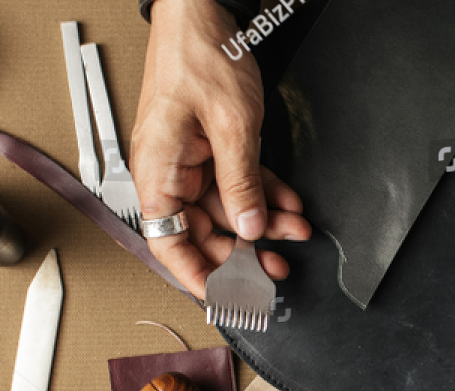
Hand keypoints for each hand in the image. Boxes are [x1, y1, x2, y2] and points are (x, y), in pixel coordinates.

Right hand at [131, 0, 310, 299]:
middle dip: (244, 252)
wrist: (201, 9)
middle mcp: (170, 172)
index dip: (197, 276)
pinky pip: (238, 182)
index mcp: (159, 173)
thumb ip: (241, 185)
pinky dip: (264, 194)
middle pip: (204, 231)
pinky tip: (289, 206)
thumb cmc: (199, 54)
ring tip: (295, 233)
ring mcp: (191, 160)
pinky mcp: (211, 146)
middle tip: (277, 270)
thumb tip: (248, 230)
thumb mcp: (232, 127)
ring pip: (228, 208)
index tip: (227, 297)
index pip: (169, 243)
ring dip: (263, 223)